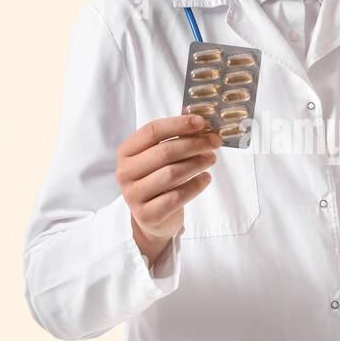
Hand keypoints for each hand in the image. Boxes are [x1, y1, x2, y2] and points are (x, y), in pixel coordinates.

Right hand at [116, 114, 221, 264]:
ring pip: (171, 174)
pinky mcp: (147, 215)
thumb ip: (174, 141)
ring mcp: (133, 195)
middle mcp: (124, 172)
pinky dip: (195, 186)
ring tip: (212, 158)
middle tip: (215, 141)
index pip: (152, 131)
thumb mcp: (159, 159)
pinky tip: (206, 178)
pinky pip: (177, 197)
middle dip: (194, 144)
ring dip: (197, 163)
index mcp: (126, 152)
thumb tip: (202, 126)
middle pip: (164, 152)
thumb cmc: (158, 180)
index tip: (202, 122)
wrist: (152, 218)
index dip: (178, 124)